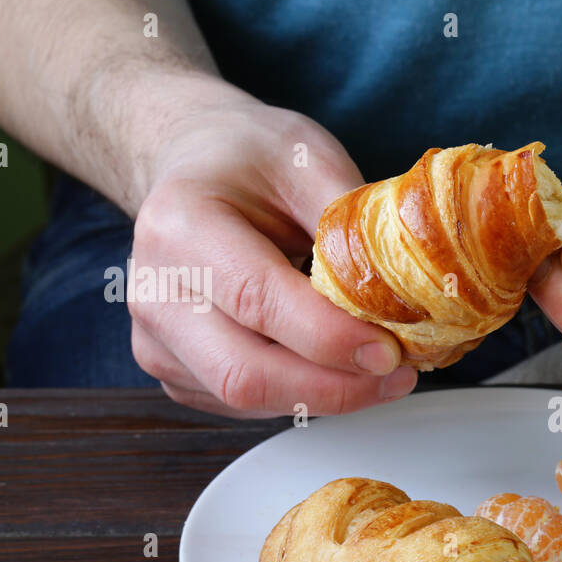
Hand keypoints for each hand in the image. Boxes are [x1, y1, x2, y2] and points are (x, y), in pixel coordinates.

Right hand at [128, 82, 416, 416]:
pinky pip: (244, 405)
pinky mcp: (173, 369)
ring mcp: (156, 338)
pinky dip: (301, 395)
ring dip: (326, 396)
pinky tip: (335, 368)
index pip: (258, 301)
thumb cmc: (246, 158)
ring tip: (382, 370)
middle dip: (335, 388)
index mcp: (180, 225)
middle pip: (246, 373)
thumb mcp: (306, 156)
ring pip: (248, 400)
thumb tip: (406, 291)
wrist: (188, 165)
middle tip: (399, 375)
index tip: (391, 350)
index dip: (330, 338)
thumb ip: (348, 222)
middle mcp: (155, 290)